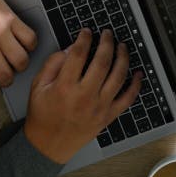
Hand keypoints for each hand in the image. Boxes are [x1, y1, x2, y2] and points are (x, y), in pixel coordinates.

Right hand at [24, 29, 142, 163]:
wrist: (48, 145)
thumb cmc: (42, 115)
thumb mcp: (37, 86)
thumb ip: (52, 64)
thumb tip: (70, 48)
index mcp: (65, 86)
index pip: (78, 54)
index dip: (85, 38)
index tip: (87, 32)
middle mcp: (84, 95)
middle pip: (102, 61)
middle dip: (107, 42)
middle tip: (107, 34)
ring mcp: (99, 107)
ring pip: (118, 76)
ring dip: (123, 57)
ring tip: (122, 46)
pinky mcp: (108, 116)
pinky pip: (127, 99)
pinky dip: (136, 85)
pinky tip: (138, 73)